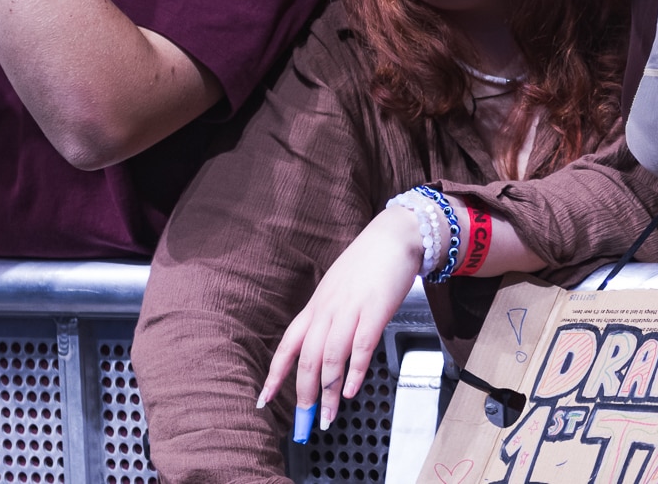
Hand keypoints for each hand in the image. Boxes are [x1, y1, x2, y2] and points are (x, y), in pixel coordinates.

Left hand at [258, 207, 422, 434]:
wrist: (394, 236)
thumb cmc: (368, 264)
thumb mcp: (338, 289)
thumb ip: (330, 316)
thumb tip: (323, 348)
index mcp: (317, 306)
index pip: (288, 345)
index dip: (274, 375)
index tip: (263, 401)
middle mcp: (328, 310)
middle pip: (306, 358)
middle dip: (303, 395)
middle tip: (304, 422)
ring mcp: (351, 310)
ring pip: (331, 358)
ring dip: (329, 392)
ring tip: (329, 416)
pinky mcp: (375, 310)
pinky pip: (361, 346)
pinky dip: (355, 372)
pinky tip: (353, 390)